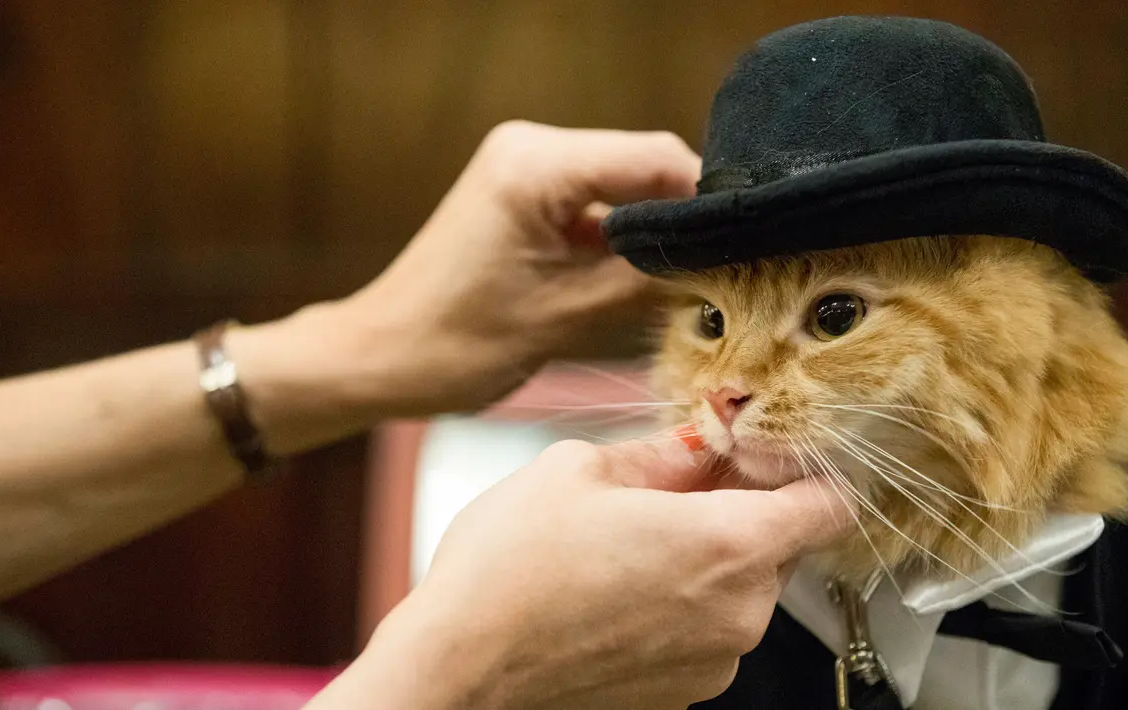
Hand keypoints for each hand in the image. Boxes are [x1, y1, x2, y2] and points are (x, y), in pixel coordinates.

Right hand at [309, 437, 853, 709]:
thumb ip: (661, 454)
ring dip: (705, 558)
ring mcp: (712, 661)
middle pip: (780, 544)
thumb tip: (698, 443)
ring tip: (630, 539)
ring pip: (739, 590)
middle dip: (740, 507)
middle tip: (677, 485)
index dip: (804, 471)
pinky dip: (681, 604)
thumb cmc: (508, 572)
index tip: (767, 458)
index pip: (830, 506)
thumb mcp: (580, 471)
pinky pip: (706, 632)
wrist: (459, 667)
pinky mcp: (680, 694)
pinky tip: (618, 584)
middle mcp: (738, 612)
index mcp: (729, 543)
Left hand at [338, 121, 700, 412]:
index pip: (654, 158)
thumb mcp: (566, 315)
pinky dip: (621, 239)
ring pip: (623, 187)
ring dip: (655, 232)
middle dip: (684, 219)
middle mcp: (529, 149)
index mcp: (535, 166)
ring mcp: (523, 167)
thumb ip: (648, 282)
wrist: (382, 356)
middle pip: (643, 166)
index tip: (745, 250)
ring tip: (691, 283)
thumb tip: (719, 270)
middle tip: (726, 273)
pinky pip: (594, 204)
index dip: (706, 202)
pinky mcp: (522, 194)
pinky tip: (644, 280)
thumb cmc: (454, 343)